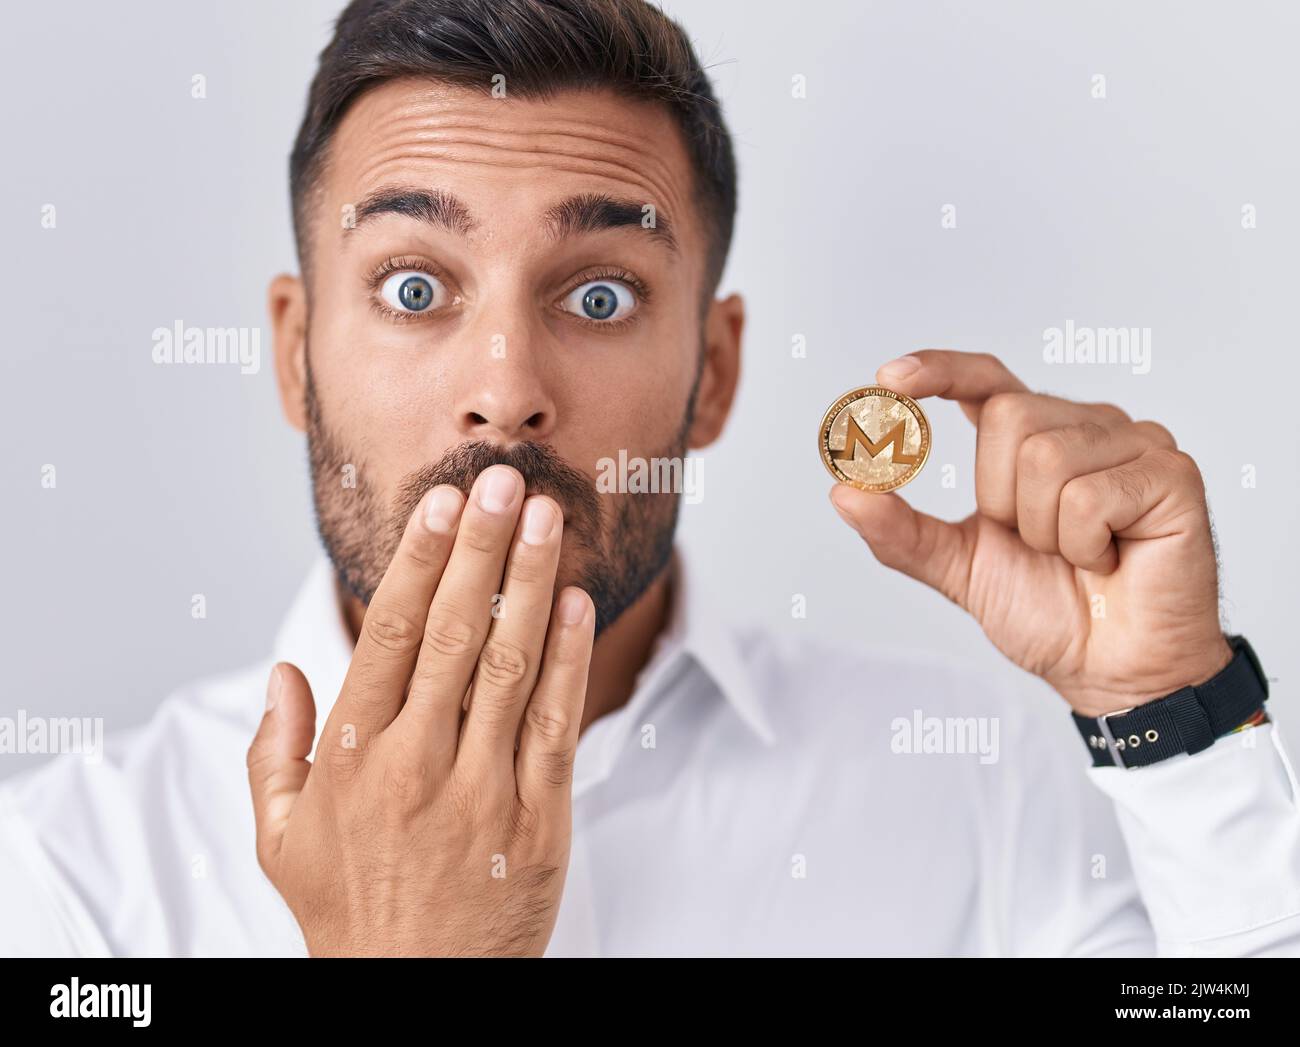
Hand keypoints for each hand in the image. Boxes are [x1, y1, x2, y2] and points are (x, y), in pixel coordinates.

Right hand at [246, 464, 594, 955]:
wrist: (418, 995)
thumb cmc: (350, 912)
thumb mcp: (280, 840)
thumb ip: (274, 753)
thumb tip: (282, 672)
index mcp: (352, 757)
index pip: (391, 634)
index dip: (419, 562)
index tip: (440, 504)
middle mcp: (417, 763)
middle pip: (455, 632)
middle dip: (481, 548)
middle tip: (503, 481)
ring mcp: (483, 789)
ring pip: (510, 665)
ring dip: (531, 584)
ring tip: (547, 518)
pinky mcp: (539, 818)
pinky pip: (555, 722)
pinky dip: (567, 659)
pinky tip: (575, 604)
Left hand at [829, 350, 1231, 716]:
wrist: (1110, 671)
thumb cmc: (1048, 613)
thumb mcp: (958, 568)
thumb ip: (901, 531)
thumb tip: (843, 490)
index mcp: (1035, 437)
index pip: (985, 380)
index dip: (938, 370)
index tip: (888, 378)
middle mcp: (1086, 427)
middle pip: (1007, 416)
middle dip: (1000, 497)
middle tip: (1035, 544)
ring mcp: (1135, 444)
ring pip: (1045, 456)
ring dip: (1043, 529)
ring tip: (1076, 556)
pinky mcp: (1172, 474)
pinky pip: (1089, 494)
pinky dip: (1082, 544)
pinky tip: (1108, 560)